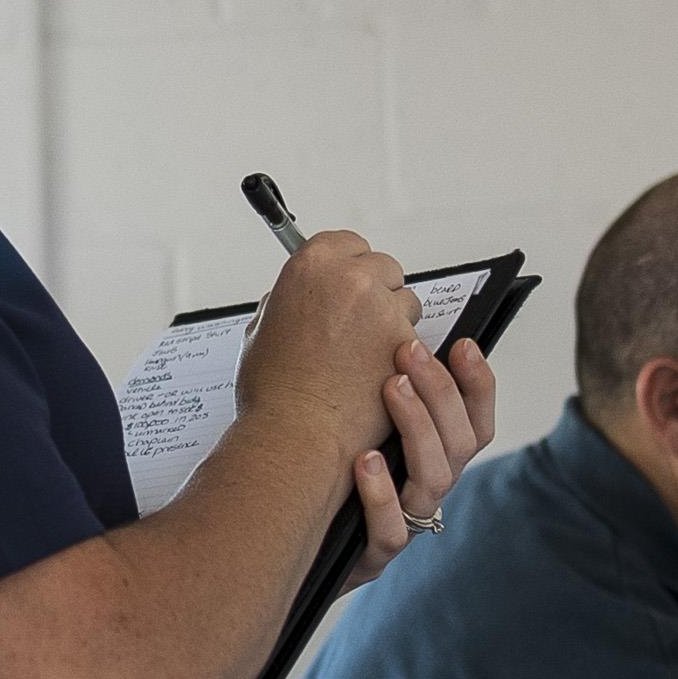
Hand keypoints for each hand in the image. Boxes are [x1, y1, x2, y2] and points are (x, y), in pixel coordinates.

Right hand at [235, 231, 422, 455]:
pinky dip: (402, 357)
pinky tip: (377, 377)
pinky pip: (416, 341)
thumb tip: (294, 297)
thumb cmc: (274, 392)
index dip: (349, 266)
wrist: (296, 436)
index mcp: (311, 266)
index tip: (349, 283)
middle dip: (376, 292)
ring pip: (405, 302)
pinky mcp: (407, 343)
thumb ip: (286, 302)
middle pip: (383, 268)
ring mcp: (383, 311)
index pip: (348, 243)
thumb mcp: (261, 331)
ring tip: (365, 358)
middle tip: (359, 326)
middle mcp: (351, 279)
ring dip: (393, 323)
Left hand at [333, 327, 488, 588]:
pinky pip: (391, 532)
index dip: (478, 384)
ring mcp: (403, 524)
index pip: (475, 421)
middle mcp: (424, 491)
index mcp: (429, 459)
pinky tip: (364, 460)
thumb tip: (384, 326)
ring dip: (417, 428)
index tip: (462, 343)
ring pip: (434, 480)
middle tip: (409, 348)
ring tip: (390, 387)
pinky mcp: (371, 558)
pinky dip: (381, 495)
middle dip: (441, 390)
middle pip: (461, 443)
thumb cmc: (315, 472)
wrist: (278, 538)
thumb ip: (373, 387)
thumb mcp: (350, 426)